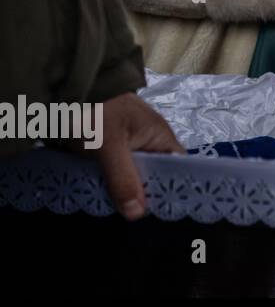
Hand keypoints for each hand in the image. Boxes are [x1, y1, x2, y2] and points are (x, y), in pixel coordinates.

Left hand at [59, 93, 183, 220]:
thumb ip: (123, 179)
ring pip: (134, 175)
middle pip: (154, 175)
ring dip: (126, 191)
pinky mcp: (112, 149)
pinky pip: (118, 172)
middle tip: (135, 217)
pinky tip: (105, 197)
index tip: (164, 211)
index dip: (173, 189)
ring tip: (120, 213)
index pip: (178, 168)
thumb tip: (137, 214)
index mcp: (160, 136)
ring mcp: (130, 145)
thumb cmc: (96, 111)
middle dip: (145, 195)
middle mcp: (150, 141)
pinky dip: (112, 183)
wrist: (64, 89)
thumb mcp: (108, 146)